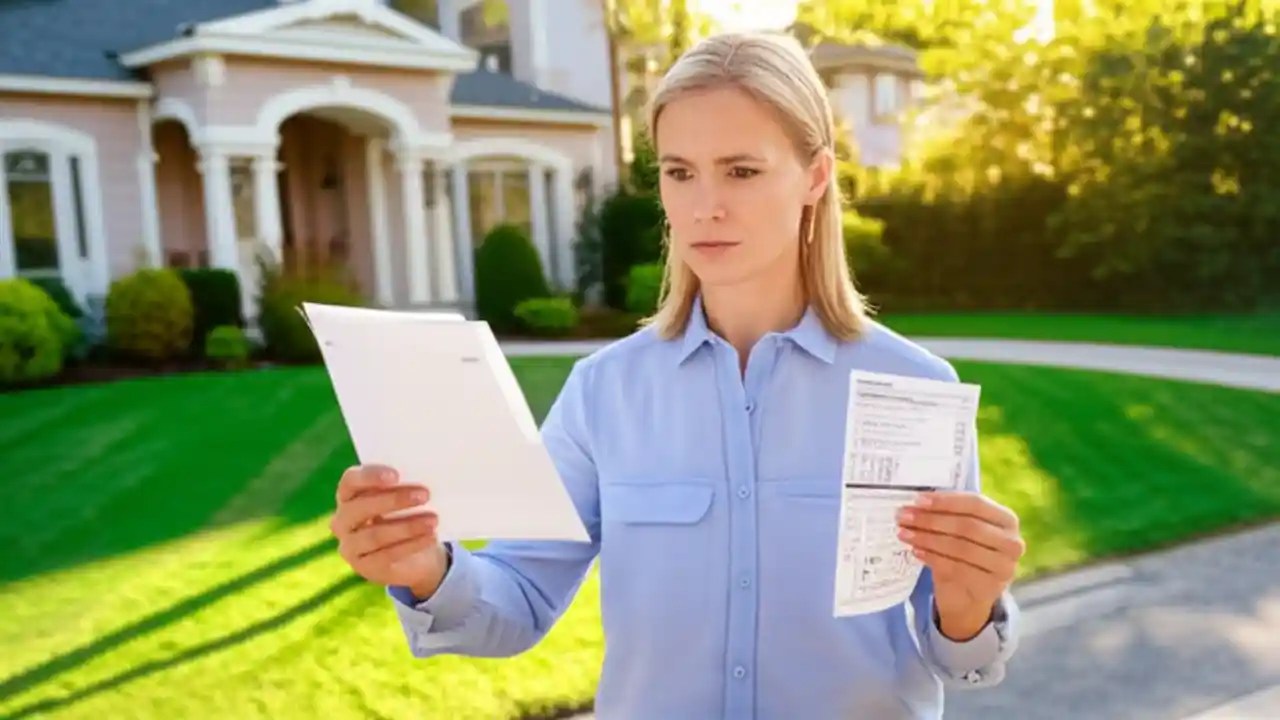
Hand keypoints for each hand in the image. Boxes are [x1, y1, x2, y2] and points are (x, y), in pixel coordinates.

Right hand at [330, 464, 448, 599]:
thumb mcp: (404, 499)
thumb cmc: (407, 515)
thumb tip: (422, 477)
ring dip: (407, 526)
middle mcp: (342, 520)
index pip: (351, 480)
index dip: (370, 476)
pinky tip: (431, 536)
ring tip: (433, 520)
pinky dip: (411, 544)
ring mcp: (350, 546)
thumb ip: (404, 487)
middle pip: (360, 508)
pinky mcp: (363, 567)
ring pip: (375, 535)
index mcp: (348, 495)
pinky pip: (387, 555)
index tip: (396, 475)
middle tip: (425, 494)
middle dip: (394, 500)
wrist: (415, 556)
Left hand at [896, 491, 1023, 640]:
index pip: (976, 504)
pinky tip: (916, 551)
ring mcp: (1005, 566)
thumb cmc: (963, 555)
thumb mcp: (958, 531)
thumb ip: (945, 514)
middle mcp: (1012, 542)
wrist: (968, 596)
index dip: (945, 501)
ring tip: (905, 533)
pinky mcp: (992, 587)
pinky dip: (933, 558)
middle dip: (932, 520)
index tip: (917, 500)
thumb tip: (915, 504)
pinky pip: (958, 569)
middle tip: (904, 517)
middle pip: (968, 526)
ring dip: (929, 538)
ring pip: (962, 548)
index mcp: (1007, 519)